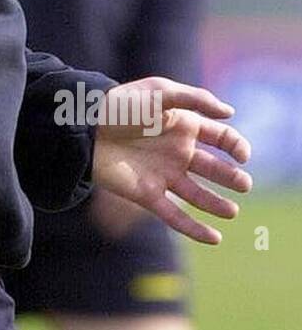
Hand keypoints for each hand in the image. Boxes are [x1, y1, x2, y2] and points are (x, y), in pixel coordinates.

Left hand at [92, 77, 250, 244]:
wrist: (85, 126)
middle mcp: (176, 151)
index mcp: (183, 125)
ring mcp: (163, 174)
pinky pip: (175, 216)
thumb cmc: (121, 104)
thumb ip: (196, 99)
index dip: (236, 146)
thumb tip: (230, 113)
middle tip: (243, 185)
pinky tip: (215, 238)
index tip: (242, 155)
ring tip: (232, 211)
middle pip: (213, 168)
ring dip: (217, 204)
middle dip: (232, 178)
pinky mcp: (147, 194)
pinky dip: (195, 229)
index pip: (221, 137)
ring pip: (198, 194)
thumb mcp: (160, 91)